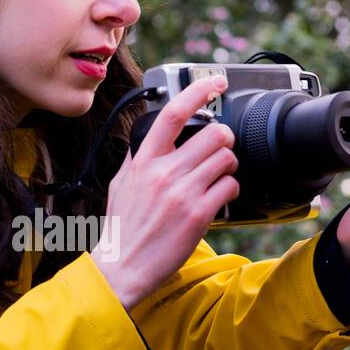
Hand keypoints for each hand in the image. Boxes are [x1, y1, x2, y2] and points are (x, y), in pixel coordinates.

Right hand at [90, 75, 239, 310]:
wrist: (122, 267)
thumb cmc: (122, 229)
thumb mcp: (119, 185)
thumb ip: (135, 159)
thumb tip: (144, 140)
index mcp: (143, 161)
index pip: (173, 114)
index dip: (198, 91)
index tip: (214, 82)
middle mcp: (163, 172)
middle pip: (214, 134)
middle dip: (224, 140)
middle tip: (219, 151)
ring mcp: (182, 193)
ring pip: (226, 159)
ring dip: (229, 165)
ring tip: (219, 176)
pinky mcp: (198, 214)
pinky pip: (230, 187)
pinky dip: (230, 190)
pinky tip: (218, 199)